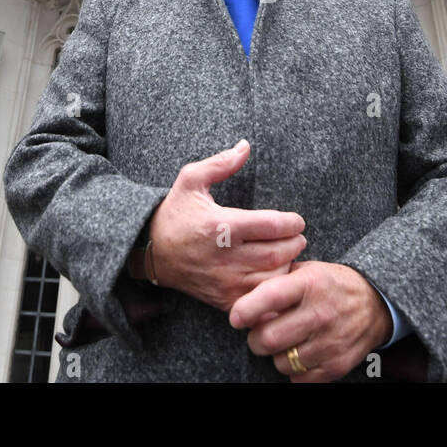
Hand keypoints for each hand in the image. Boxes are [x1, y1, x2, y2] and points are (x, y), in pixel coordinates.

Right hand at [147, 140, 306, 312]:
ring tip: (286, 254)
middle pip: (279, 253)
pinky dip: (272, 288)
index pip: (272, 225)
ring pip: (273, 278)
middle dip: (295, 243)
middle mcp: (226, 256)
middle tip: (297, 236)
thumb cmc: (174, 214)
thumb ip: (221, 163)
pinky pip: (260, 299)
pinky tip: (271, 275)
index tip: (296, 221)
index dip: (292, 222)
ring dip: (286, 265)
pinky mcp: (223, 299)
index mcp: (222, 225)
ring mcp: (225, 281)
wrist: (150, 252)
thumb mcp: (190, 180)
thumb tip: (245, 146)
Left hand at [230, 260, 392, 382]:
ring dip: (276, 355)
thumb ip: (277, 282)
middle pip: (268, 339)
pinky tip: (301, 353)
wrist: (376, 303)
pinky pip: (298, 378)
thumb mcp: (308, 271)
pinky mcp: (337, 365)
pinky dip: (294, 370)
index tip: (236, 317)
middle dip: (255, 339)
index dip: (245, 310)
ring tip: (285, 342)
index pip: (269, 297)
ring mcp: (330, 342)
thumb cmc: (331, 285)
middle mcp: (320, 313)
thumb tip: (242, 299)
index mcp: (310, 284)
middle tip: (259, 334)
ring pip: (281, 362)